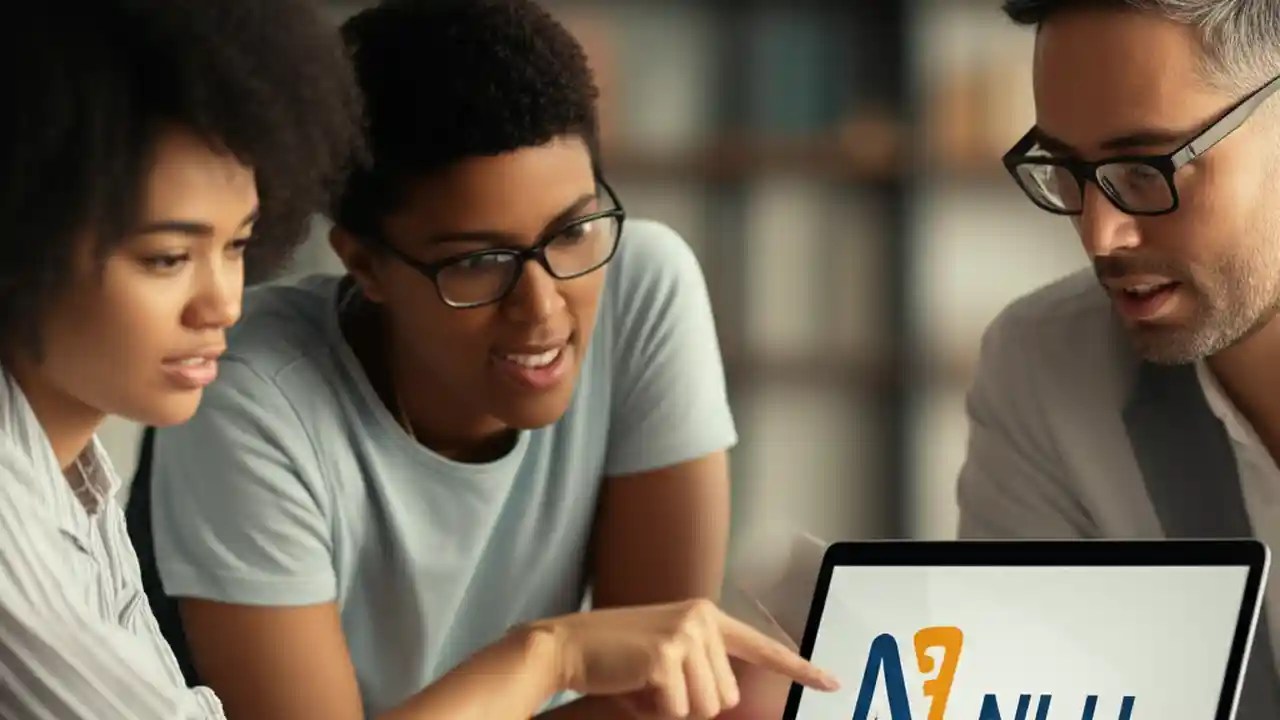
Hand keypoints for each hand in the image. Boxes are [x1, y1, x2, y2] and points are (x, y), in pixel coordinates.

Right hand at [532, 599, 838, 718]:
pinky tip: (631, 686)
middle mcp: (702, 619)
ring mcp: (686, 635)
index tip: (831, 681)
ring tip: (641, 684)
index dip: (798, 667)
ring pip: (705, 708)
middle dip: (691, 704)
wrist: (564, 647)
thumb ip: (700, 675)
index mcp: (705, 615)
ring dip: (672, 709)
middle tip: (653, 685)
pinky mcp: (667, 657)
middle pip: (725, 696)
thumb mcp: (665, 662)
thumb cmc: (614, 662)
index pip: (760, 646)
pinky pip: (678, 711)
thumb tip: (724, 704)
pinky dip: (653, 711)